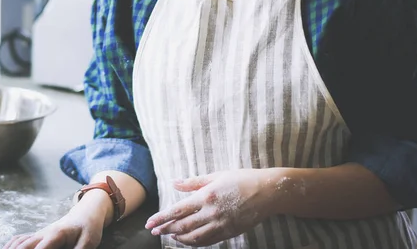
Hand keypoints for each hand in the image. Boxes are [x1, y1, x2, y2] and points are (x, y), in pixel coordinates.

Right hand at [2, 201, 104, 248]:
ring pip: (18, 243)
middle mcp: (42, 233)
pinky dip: (11, 246)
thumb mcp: (89, 242)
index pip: (39, 248)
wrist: (85, 214)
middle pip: (22, 245)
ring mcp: (38, 234)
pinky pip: (19, 240)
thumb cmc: (88, 229)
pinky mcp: (36, 236)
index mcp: (56, 234)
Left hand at [145, 169, 278, 246]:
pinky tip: (188, 240)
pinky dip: (194, 242)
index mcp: (206, 196)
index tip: (150, 223)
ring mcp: (221, 225)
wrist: (267, 192)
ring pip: (194, 237)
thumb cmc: (241, 179)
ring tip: (169, 235)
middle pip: (182, 226)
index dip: (161, 218)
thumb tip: (174, 182)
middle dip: (166, 229)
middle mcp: (212, 213)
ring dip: (178, 238)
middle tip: (154, 231)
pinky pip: (207, 241)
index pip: (177, 211)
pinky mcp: (229, 232)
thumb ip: (193, 182)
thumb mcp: (216, 175)